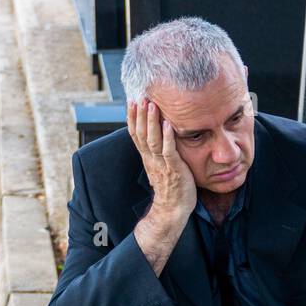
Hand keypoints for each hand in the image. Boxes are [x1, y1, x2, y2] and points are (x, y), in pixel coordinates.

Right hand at [127, 97, 196, 223]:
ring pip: (153, 140)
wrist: (173, 209)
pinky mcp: (174, 169)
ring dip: (151, 121)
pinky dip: (168, 137)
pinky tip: (168, 124)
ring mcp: (161, 164)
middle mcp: (151, 159)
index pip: (135, 134)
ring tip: (152, 105)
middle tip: (139, 97)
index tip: (131, 101)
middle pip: (141, 133)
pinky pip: (168, 151)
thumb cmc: (171, 187)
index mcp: (147, 157)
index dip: (132, 117)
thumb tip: (158, 136)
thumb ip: (157, 151)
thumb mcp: (160, 166)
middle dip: (139, 114)